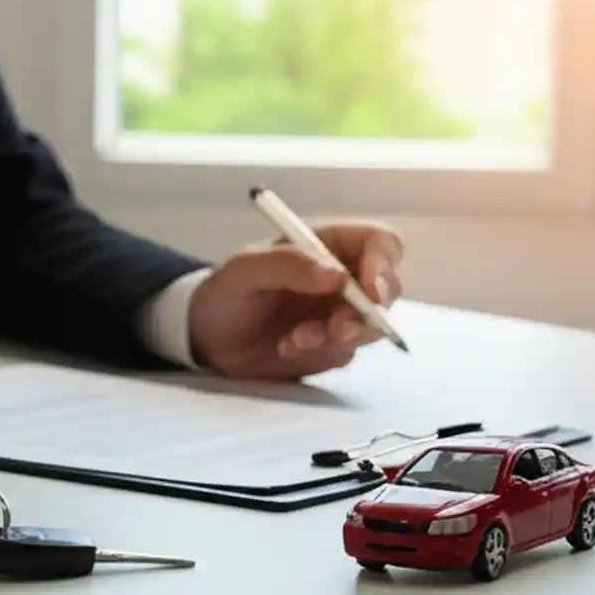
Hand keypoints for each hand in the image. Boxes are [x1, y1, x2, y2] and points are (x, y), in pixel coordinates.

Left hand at [188, 221, 404, 378]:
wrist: (207, 340)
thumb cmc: (225, 293)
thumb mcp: (244, 271)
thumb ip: (288, 265)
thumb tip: (337, 274)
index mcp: (327, 245)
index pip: (379, 242)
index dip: (384, 264)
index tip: (372, 292)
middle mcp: (342, 276)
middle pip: (388, 288)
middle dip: (368, 312)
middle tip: (336, 329)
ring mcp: (340, 312)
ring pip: (372, 325)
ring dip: (340, 336)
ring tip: (294, 340)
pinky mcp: (332, 345)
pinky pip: (347, 352)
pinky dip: (321, 352)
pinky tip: (286, 347)